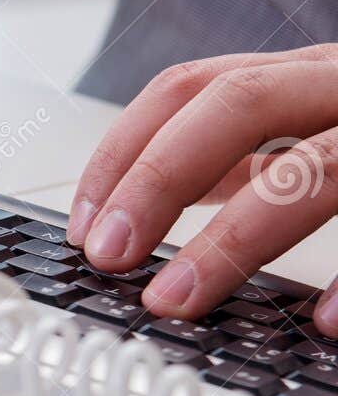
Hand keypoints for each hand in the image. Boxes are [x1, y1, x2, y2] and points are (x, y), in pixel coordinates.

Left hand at [67, 46, 337, 335]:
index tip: (83, 225)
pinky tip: (326, 321)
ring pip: (315, 168)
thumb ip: (243, 163)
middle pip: (239, 106)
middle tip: (107, 257)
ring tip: (177, 301)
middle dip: (157, 181)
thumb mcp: (315, 134)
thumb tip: (136, 218)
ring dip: (234, 239)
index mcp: (309, 74)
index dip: (123, 151)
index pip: (191, 87)